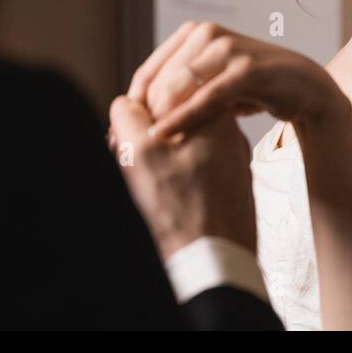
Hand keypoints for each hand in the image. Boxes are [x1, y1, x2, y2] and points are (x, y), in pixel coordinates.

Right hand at [107, 94, 256, 259]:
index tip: (121, 137)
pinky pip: (193, 164)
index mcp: (212, 114)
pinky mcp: (227, 183)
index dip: (135, 110)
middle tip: (123, 156)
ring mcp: (229, 159)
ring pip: (181, 140)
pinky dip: (171, 172)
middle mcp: (227, 132)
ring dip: (154, 153)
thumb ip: (128, 117)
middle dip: (143, 131)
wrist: (215, 264)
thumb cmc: (180, 212)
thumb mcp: (141, 155)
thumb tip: (124, 104)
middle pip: (172, 114)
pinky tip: (157, 193)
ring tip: (136, 178)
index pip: (164, 88)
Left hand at [128, 20, 351, 138]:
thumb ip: (180, 91)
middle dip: (144, 116)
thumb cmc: (253, 89)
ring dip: (161, 118)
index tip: (121, 136)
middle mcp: (208, 34)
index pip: (149, 72)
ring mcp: (227, 48)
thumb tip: (134, 114)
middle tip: (133, 148)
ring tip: (149, 148)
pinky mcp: (246, 69)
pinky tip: (168, 136)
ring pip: (177, 87)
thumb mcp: (211, 84)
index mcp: (194, 33)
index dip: (133, 105)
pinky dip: (184, 118)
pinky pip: (207, 97)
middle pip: (158, 80)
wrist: (306, 90)